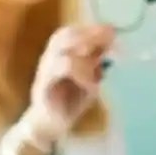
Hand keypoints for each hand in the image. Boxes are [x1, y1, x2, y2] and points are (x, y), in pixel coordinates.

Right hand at [26, 24, 114, 142]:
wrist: (49, 125)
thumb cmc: (70, 100)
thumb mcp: (89, 78)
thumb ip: (96, 62)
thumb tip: (111, 43)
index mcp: (58, 52)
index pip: (72, 31)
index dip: (91, 29)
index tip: (112, 31)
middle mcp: (49, 57)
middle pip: (64, 36)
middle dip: (90, 35)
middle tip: (110, 42)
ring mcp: (44, 71)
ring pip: (64, 53)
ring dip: (87, 60)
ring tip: (99, 70)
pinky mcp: (43, 86)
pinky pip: (61, 72)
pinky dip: (81, 75)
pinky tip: (91, 86)